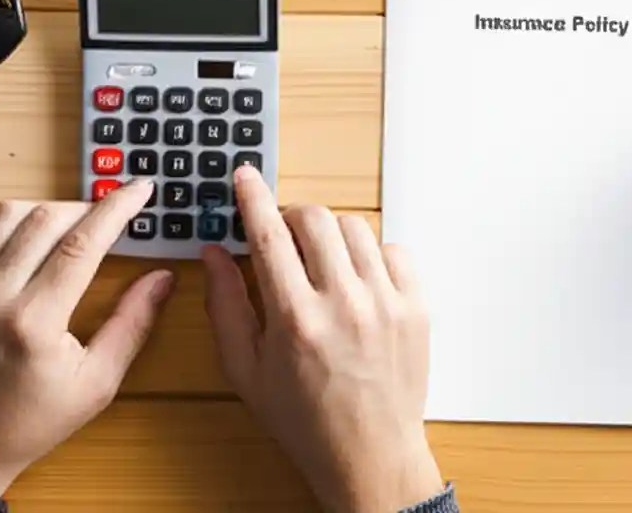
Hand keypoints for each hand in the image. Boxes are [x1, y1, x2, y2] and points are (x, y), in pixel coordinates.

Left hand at [0, 180, 171, 512]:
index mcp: (34, 322)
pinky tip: (29, 234)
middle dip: (86, 209)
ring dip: (45, 209)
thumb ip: (133, 323)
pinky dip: (7, 217)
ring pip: (5, 212)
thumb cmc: (33, 419)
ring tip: (69, 229)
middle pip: (45, 218)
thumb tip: (163, 276)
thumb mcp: (98, 381)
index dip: (116, 209)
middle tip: (108, 220)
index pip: (82, 243)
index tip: (140, 189)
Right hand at [202, 166, 442, 512]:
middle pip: (316, 218)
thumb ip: (226, 306)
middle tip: (283, 238)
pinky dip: (372, 254)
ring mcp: (387, 302)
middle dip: (292, 217)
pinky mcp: (417, 307)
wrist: (369, 454)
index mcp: (296, 319)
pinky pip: (394, 249)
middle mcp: (345, 303)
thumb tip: (214, 253)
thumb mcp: (246, 371)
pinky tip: (358, 280)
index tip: (246, 176)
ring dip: (331, 234)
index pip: (270, 235)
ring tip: (320, 264)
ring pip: (356, 228)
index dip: (254, 198)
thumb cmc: (303, 419)